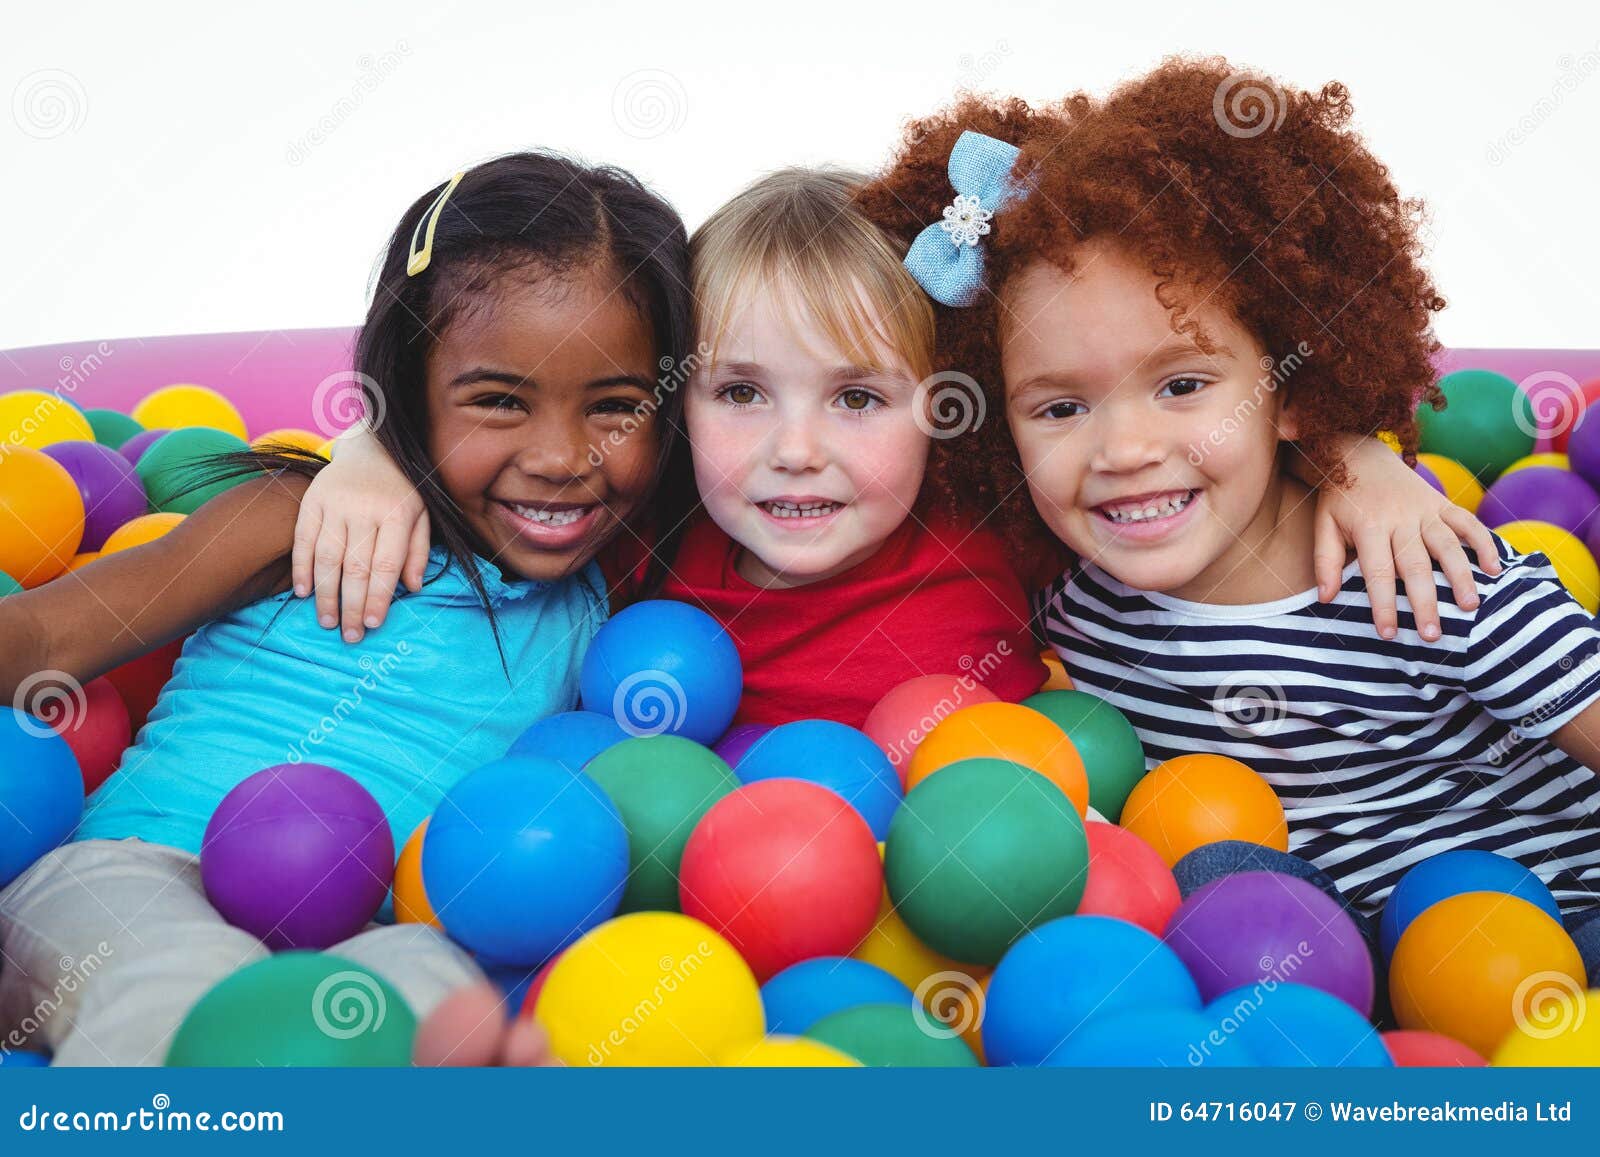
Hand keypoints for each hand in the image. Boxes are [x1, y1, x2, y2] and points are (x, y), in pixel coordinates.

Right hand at [290, 429, 429, 641]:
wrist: (372, 448)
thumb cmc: (402, 491)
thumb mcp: (422, 515)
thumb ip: (419, 551)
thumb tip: (413, 588)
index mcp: (397, 514)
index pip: (385, 565)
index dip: (377, 597)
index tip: (372, 624)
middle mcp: (365, 509)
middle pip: (354, 566)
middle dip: (351, 605)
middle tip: (349, 636)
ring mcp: (335, 503)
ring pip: (326, 556)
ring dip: (325, 594)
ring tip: (327, 622)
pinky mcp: (312, 500)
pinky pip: (303, 539)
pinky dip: (301, 568)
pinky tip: (304, 593)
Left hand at [1309, 435, 1500, 641]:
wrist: (1359, 452)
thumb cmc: (1340, 498)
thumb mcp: (1324, 525)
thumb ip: (1325, 561)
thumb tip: (1326, 598)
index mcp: (1369, 527)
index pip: (1378, 573)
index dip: (1384, 605)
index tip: (1389, 634)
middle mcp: (1400, 519)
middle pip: (1416, 566)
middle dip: (1425, 602)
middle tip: (1433, 635)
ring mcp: (1425, 510)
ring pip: (1448, 546)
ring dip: (1461, 577)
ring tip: (1470, 607)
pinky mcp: (1442, 502)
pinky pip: (1468, 523)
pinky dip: (1484, 543)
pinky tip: (1494, 569)